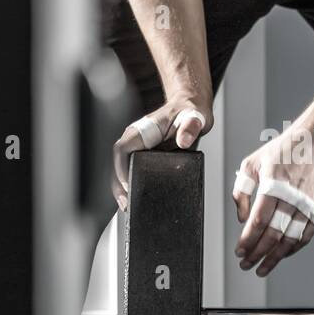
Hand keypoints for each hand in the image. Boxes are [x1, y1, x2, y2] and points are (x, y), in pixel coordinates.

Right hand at [112, 97, 212, 211]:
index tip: (128, 185)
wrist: (192, 107)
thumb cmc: (191, 111)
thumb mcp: (195, 117)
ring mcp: (139, 148)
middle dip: (118, 184)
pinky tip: (133, 200)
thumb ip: (191, 127)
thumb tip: (184, 140)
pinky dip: (130, 186)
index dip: (120, 168)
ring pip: (122, 169)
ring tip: (127, 207)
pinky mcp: (145, 156)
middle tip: (126, 204)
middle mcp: (137, 139)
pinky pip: (131, 171)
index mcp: (143, 129)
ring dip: (121, 188)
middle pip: (118, 163)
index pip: (122, 149)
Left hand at [232, 128, 313, 276]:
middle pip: (273, 235)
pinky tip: (282, 255)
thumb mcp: (252, 164)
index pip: (259, 221)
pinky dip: (293, 249)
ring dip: (274, 258)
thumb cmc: (283, 151)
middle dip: (257, 254)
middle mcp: (292, 198)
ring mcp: (307, 205)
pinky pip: (305, 236)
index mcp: (274, 186)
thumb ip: (241, 191)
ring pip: (290, 240)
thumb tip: (242, 218)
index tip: (239, 251)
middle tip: (245, 264)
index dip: (248, 240)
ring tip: (262, 269)